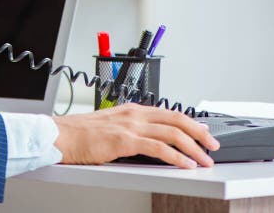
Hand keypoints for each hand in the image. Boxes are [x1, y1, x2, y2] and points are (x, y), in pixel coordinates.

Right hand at [52, 103, 219, 168]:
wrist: (60, 135)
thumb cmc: (79, 134)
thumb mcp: (110, 126)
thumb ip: (130, 130)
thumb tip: (149, 142)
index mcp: (131, 109)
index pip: (169, 112)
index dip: (190, 123)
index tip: (203, 133)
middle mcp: (133, 114)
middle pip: (177, 118)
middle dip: (200, 133)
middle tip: (213, 146)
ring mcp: (129, 125)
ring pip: (172, 132)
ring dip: (194, 147)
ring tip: (204, 159)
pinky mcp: (124, 140)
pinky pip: (159, 148)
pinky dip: (177, 157)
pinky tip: (185, 165)